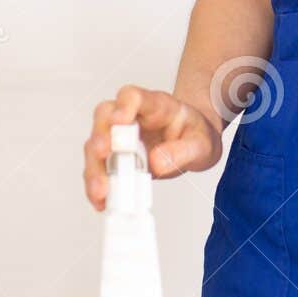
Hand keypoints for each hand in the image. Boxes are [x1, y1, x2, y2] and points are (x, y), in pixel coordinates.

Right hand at [83, 84, 222, 211]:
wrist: (193, 142)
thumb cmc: (195, 135)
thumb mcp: (202, 144)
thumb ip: (182, 151)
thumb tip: (156, 162)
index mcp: (155, 105)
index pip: (133, 95)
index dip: (123, 105)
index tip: (120, 120)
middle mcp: (131, 117)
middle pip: (104, 117)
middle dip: (100, 135)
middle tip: (104, 153)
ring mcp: (119, 136)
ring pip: (95, 145)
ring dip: (95, 168)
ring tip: (101, 191)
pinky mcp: (114, 157)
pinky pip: (99, 168)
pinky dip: (97, 185)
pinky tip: (102, 201)